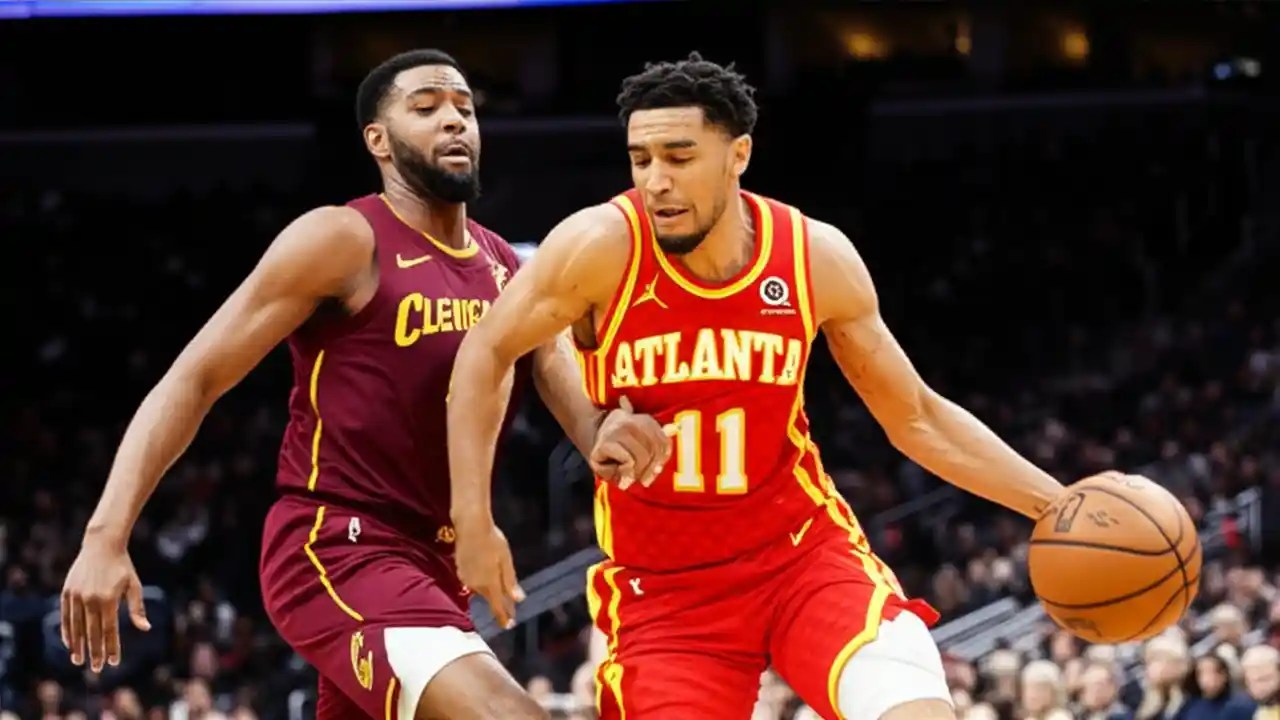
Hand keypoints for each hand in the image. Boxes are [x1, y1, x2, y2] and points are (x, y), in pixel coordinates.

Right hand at [60, 539, 150, 671]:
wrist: (101, 545)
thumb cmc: (122, 567)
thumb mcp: (134, 585)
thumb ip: (137, 609)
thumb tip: (145, 628)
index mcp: (109, 599)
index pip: (110, 630)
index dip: (112, 647)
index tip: (113, 662)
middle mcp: (91, 599)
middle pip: (92, 632)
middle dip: (95, 652)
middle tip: (96, 669)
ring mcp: (77, 596)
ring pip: (76, 627)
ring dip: (77, 646)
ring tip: (78, 661)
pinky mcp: (67, 592)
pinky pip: (65, 616)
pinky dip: (67, 631)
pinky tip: (69, 643)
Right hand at [454, 519, 523, 630]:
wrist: (470, 526)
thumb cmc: (492, 540)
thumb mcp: (506, 560)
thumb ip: (510, 581)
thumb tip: (518, 599)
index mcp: (489, 583)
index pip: (497, 606)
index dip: (504, 617)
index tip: (509, 626)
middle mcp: (476, 584)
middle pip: (489, 598)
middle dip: (499, 604)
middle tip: (509, 611)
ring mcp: (466, 577)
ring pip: (481, 589)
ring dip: (489, 591)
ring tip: (498, 591)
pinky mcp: (460, 570)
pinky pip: (473, 581)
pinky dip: (481, 581)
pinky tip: (485, 573)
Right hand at [589, 396, 675, 489]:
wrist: (590, 434)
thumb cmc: (620, 445)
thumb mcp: (640, 441)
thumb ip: (657, 438)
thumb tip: (675, 429)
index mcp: (646, 420)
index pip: (664, 444)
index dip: (662, 460)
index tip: (656, 470)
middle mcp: (633, 422)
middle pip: (654, 451)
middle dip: (649, 470)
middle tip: (643, 480)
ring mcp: (618, 431)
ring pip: (641, 458)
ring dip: (636, 473)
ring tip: (629, 477)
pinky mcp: (606, 443)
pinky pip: (628, 461)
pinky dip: (625, 472)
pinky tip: (619, 473)